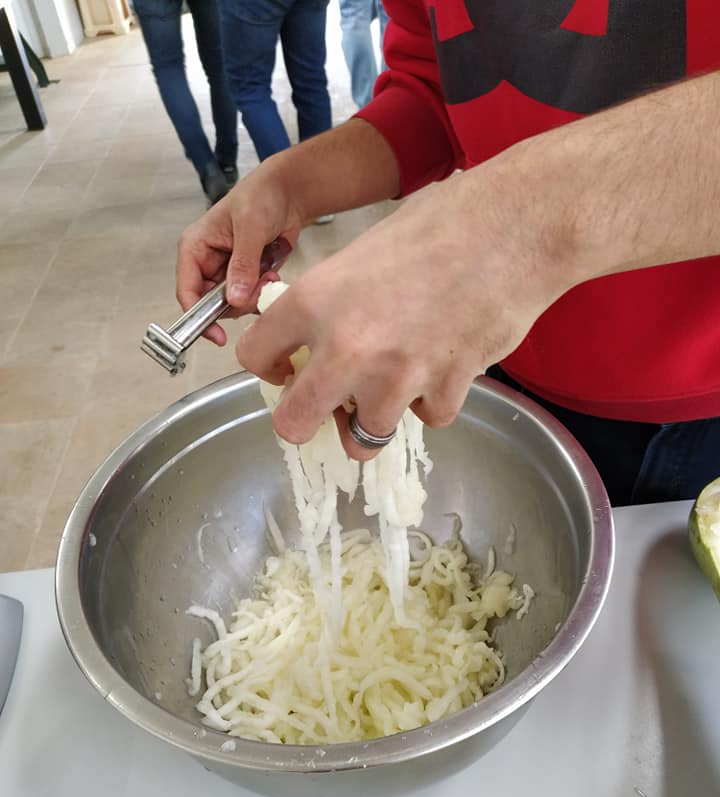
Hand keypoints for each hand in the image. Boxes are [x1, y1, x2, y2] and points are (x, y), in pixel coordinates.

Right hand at [176, 165, 301, 344]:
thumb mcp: (251, 228)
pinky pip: (250, 298)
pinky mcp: (246, 276)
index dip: (199, 318)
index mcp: (195, 248)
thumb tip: (233, 299)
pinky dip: (263, 292)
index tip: (217, 335)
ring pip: (234, 304)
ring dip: (253, 296)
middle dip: (237, 302)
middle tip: (259, 286)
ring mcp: (227, 272)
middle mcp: (207, 263)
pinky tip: (272, 274)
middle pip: (212, 304)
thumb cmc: (261, 196)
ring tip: (268, 274)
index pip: (187, 292)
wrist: (288, 192)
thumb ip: (242, 264)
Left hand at [235, 156, 576, 458]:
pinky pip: (427, 418)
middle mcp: (347, 348)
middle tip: (323, 408)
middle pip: (293, 424)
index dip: (268, 366)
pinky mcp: (447, 390)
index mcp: (314, 302)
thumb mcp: (362, 252)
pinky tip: (442, 370)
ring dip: (372, 418)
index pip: (254, 357)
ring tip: (392, 387)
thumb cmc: (440, 223)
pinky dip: (433, 402)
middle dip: (304, 421)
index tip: (285, 367)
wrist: (515, 227)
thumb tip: (315, 335)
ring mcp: (398, 377)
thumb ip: (330, 302)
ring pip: (363, 438)